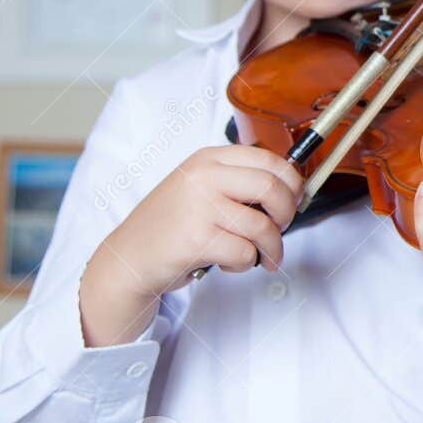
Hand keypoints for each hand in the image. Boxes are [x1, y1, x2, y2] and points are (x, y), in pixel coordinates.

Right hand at [93, 144, 302, 296]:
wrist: (129, 257)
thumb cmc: (171, 226)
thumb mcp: (201, 187)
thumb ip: (238, 182)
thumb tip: (292, 191)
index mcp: (209, 158)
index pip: (270, 159)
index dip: (292, 183)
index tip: (294, 200)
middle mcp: (204, 176)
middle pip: (273, 187)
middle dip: (287, 214)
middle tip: (280, 230)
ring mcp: (199, 206)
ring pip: (263, 226)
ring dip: (270, 249)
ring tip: (260, 257)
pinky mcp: (196, 239)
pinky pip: (245, 252)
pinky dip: (245, 264)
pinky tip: (228, 263)